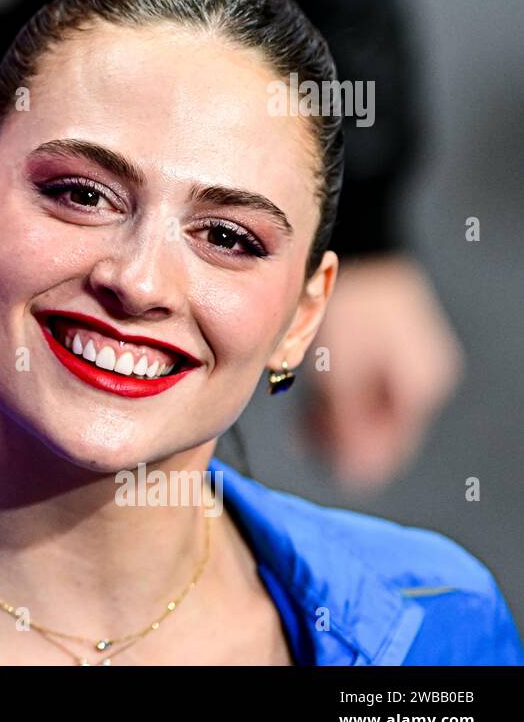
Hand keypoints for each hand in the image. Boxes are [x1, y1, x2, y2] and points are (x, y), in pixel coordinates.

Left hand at [299, 254, 461, 491]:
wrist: (360, 248)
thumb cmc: (353, 304)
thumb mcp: (343, 370)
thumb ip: (345, 423)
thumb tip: (351, 473)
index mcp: (419, 387)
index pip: (389, 449)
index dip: (350, 463)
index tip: (316, 462)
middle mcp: (419, 379)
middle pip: (378, 432)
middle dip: (338, 442)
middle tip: (302, 443)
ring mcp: (404, 365)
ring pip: (367, 412)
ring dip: (334, 423)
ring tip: (301, 426)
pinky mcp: (385, 351)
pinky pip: (362, 389)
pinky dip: (337, 400)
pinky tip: (311, 402)